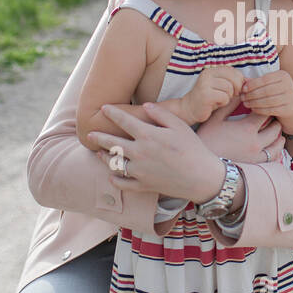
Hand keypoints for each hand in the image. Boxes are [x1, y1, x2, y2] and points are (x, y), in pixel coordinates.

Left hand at [90, 103, 227, 204]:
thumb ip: (161, 114)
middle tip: (90, 134)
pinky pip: (122, 183)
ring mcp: (139, 171)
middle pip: (112, 143)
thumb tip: (145, 106)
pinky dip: (114, 179)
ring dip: (103, 158)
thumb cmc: (194, 149)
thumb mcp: (180, 126)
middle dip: (98, 137)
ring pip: (113, 164)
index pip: (124, 121)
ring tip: (98, 153)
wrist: (202, 178)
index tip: (103, 108)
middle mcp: (139, 153)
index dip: (112, 113)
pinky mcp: (143, 186)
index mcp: (148, 135)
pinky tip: (112, 175)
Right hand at [181, 65, 244, 123]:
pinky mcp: (205, 94)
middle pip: (234, 78)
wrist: (189, 109)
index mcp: (212, 70)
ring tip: (219, 100)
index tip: (236, 90)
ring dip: (228, 97)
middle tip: (231, 96)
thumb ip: (233, 82)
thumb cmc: (208, 99)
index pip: (234, 71)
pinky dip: (223, 103)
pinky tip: (215, 104)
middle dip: (236, 89)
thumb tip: (250, 81)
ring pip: (229, 88)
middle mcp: (207, 74)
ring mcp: (205, 83)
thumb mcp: (221, 87)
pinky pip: (224, 97)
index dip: (239, 82)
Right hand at [197, 98, 285, 162]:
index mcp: (247, 128)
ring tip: (277, 133)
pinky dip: (276, 152)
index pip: (265, 114)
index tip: (265, 106)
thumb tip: (239, 95)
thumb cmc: (207, 140)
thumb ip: (228, 105)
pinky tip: (273, 149)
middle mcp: (256, 142)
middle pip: (275, 129)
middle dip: (275, 121)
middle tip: (273, 118)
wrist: (203, 165)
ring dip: (279, 137)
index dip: (266, 108)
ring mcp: (257, 156)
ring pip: (277, 145)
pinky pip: (273, 159)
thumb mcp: (215, 119)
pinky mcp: (256, 167)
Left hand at [240, 70, 292, 119]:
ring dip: (255, 103)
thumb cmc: (274, 89)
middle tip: (243, 98)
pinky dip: (260, 110)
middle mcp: (289, 85)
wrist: (290, 102)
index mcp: (283, 75)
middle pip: (267, 91)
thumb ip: (256, 81)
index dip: (253, 84)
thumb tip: (243, 81)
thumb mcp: (267, 83)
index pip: (265, 79)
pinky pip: (272, 110)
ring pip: (269, 101)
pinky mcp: (289, 109)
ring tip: (246, 103)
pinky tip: (253, 109)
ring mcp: (290, 98)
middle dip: (252, 95)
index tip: (243, 89)